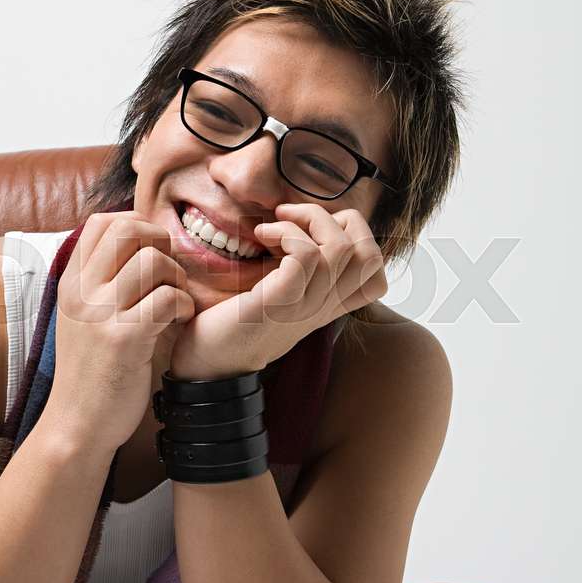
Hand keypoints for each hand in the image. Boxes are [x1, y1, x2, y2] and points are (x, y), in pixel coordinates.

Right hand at [45, 211, 194, 450]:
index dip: (137, 225)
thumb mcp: (80, 317)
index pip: (103, 221)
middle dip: (161, 243)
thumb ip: (98, 280)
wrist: (76, 424)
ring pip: (153, 261)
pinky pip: (167, 298)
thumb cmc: (89, 370)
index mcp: (71, 282)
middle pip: (128, 229)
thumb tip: (131, 239)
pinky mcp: (124, 340)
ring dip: (176, 278)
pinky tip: (177, 321)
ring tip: (175, 302)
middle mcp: (81, 291)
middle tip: (169, 274)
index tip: (151, 253)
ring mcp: (100, 315)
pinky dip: (182, 305)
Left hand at [166, 203, 387, 380]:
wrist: (206, 364)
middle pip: (369, 254)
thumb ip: (302, 274)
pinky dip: (286, 233)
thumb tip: (307, 229)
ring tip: (273, 225)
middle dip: (337, 219)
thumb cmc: (234, 324)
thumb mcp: (279, 297)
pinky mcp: (279, 303)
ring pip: (340, 247)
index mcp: (327, 306)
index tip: (314, 230)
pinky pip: (306, 255)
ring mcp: (304, 306)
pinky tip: (261, 235)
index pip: (375, 272)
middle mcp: (323, 307)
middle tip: (294, 218)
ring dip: (306, 220)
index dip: (358, 237)